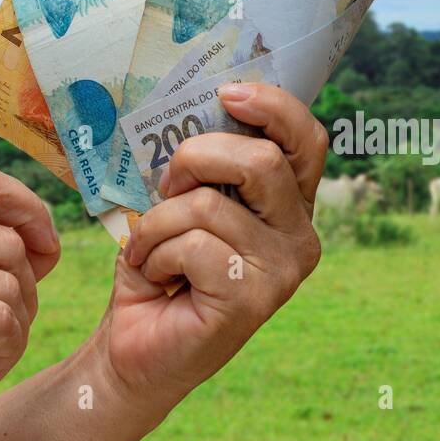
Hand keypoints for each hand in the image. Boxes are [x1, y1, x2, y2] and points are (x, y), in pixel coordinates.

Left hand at [97, 83, 325, 414]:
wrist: (133, 347)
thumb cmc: (158, 268)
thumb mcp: (182, 203)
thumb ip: (204, 165)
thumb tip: (198, 109)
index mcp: (290, 205)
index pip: (306, 140)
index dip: (274, 106)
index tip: (227, 92)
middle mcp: (299, 236)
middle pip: (261, 161)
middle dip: (195, 158)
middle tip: (165, 186)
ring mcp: (283, 270)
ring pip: (210, 205)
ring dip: (158, 222)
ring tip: (149, 249)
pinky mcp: (253, 299)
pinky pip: (193, 245)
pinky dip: (155, 254)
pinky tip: (155, 278)